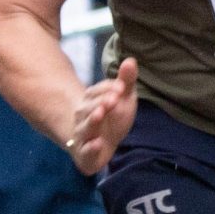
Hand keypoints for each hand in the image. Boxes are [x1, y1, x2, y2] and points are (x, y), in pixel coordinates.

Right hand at [66, 57, 138, 175]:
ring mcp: (83, 134)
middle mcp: (83, 115)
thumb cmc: (113, 117)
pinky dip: (90, 148)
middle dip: (101, 102)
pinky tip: (98, 143)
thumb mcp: (123, 98)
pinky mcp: (86, 153)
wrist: (100, 145)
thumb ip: (126, 81)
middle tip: (114, 99)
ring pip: (85, 126)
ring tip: (100, 113)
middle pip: (89, 107)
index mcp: (91, 100)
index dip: (109, 88)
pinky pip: (85, 150)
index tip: (121, 87)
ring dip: (92, 120)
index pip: (97, 91)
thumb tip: (131, 60)